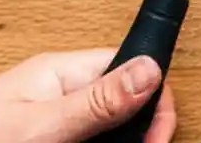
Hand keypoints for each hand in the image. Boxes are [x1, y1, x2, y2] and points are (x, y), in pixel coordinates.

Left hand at [0, 50, 175, 142]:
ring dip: (119, 141)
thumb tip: (149, 69)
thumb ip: (95, 102)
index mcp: (60, 70)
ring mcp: (51, 114)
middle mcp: (59, 88)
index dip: (154, 99)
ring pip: (108, 126)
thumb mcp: (41, 126)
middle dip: (140, 129)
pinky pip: (85, 138)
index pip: (131, 65)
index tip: (159, 135)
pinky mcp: (44, 135)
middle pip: (125, 100)